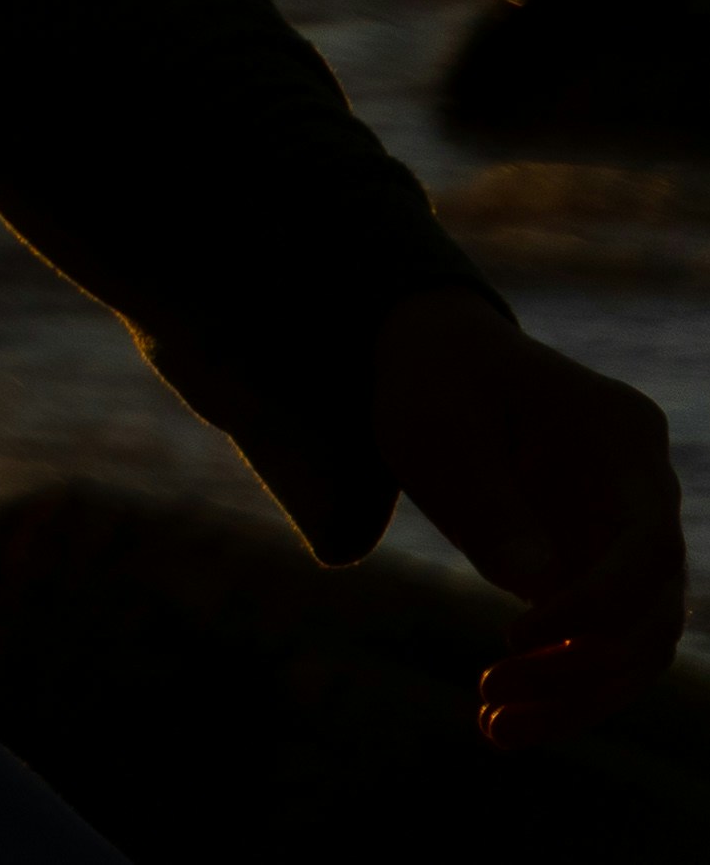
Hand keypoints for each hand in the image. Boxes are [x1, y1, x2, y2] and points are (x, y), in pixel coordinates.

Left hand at [369, 285, 688, 746]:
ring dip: (572, 695)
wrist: (434, 359)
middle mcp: (643, 494)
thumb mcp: (437, 425)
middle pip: (654, 606)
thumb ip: (486, 500)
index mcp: (624, 438)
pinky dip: (556, 684)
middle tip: (491, 697)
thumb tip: (537, 588)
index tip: (518, 635)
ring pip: (634, 643)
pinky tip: (498, 723)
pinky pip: (596, 643)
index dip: (596, 600)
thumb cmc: (436, 379)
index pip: (646, 540)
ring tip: (495, 730)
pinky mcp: (593, 571)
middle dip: (580, 665)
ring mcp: (625, 537)